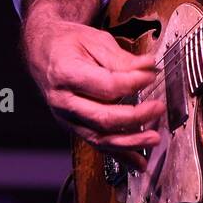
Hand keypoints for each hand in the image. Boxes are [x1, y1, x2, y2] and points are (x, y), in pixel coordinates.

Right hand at [23, 16, 164, 170]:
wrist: (43, 50)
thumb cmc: (67, 44)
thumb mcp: (94, 40)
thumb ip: (121, 58)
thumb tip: (147, 68)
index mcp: (65, 74)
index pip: (106, 86)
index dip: (133, 82)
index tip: (151, 75)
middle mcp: (64, 101)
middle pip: (102, 118)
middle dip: (135, 116)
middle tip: (158, 107)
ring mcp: (67, 118)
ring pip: (100, 138)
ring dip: (130, 142)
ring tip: (153, 139)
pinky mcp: (74, 127)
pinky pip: (98, 145)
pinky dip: (120, 156)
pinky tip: (139, 162)